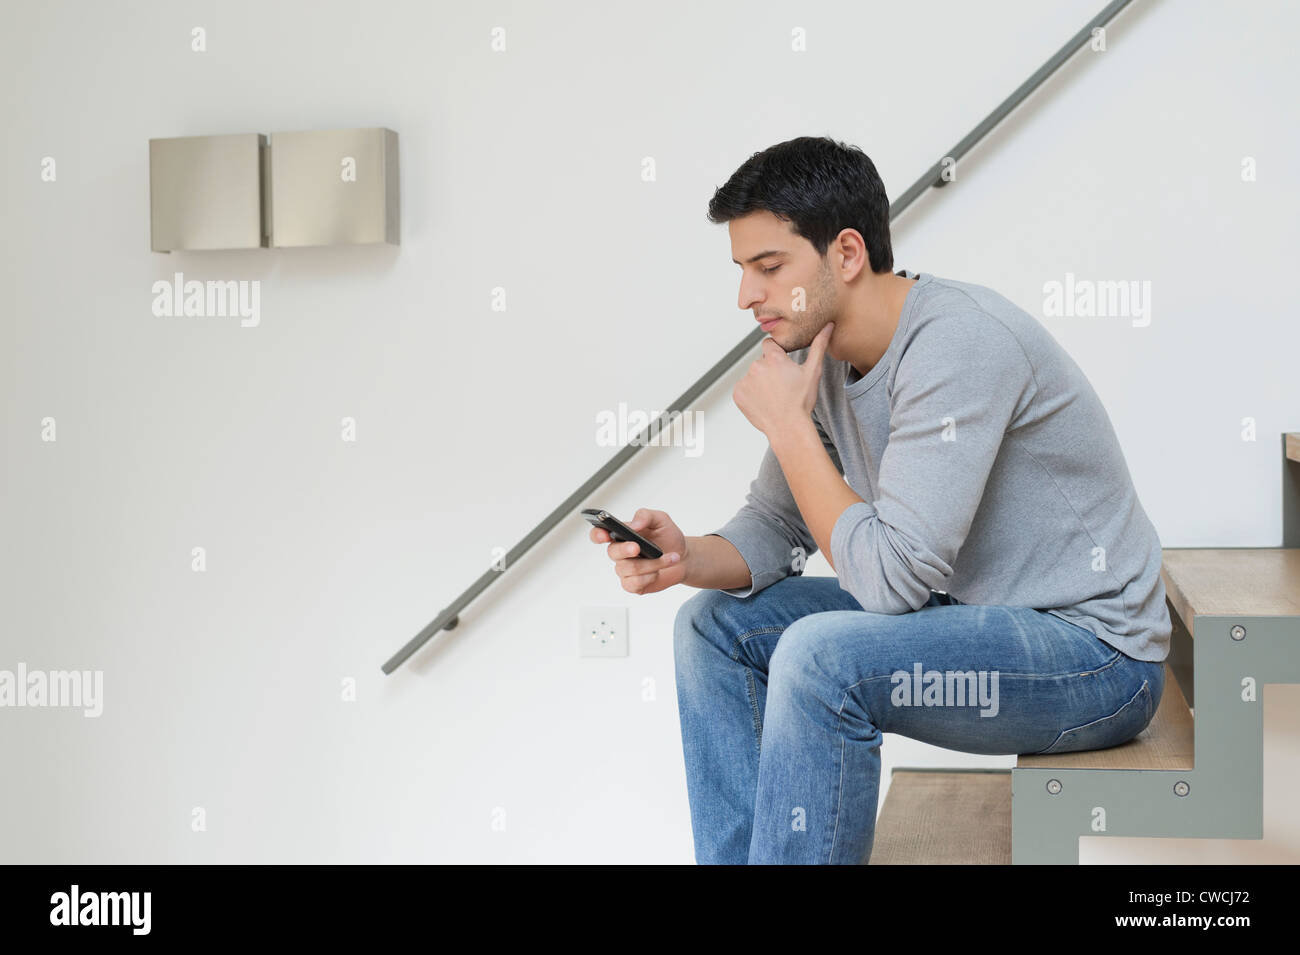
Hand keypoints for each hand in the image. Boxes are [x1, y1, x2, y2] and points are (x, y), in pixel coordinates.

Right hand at [589, 508, 687, 594]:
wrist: (683, 558)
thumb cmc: (668, 537)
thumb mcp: (661, 520)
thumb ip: (645, 516)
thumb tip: (633, 525)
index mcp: (621, 534)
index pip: (599, 534)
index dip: (597, 535)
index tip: (604, 535)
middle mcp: (620, 552)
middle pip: (612, 552)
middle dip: (625, 549)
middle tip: (637, 547)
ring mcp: (625, 569)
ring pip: (629, 568)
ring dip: (652, 563)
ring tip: (668, 558)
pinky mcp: (632, 584)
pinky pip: (634, 583)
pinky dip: (650, 577)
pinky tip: (659, 572)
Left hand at [732, 322, 833, 438]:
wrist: (788, 428)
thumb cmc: (802, 401)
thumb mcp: (812, 372)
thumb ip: (818, 346)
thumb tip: (828, 325)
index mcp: (774, 358)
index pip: (770, 344)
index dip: (776, 354)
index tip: (782, 368)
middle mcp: (757, 366)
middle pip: (761, 362)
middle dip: (769, 370)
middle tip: (781, 387)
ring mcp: (745, 380)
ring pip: (752, 376)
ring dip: (760, 382)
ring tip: (773, 396)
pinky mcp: (738, 393)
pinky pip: (744, 388)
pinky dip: (751, 394)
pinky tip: (763, 402)